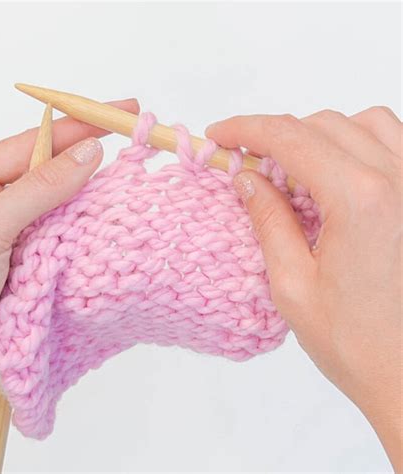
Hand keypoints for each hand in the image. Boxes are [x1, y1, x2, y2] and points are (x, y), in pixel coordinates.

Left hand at [0, 98, 138, 469]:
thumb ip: (39, 188)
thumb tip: (88, 154)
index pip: (32, 144)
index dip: (77, 127)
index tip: (118, 113)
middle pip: (51, 174)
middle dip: (90, 163)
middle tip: (133, 149)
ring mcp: (14, 238)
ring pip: (63, 210)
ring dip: (91, 203)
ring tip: (128, 189)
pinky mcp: (31, 267)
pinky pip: (66, 243)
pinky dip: (86, 238)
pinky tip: (107, 230)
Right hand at [206, 107, 401, 469]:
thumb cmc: (357, 343)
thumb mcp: (292, 284)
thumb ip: (268, 220)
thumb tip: (247, 179)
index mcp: (359, 200)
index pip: (290, 139)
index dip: (246, 130)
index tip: (219, 136)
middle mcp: (397, 180)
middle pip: (323, 125)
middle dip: (276, 135)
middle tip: (247, 162)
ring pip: (364, 123)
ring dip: (319, 135)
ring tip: (293, 167)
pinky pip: (393, 143)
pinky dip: (357, 143)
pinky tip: (337, 174)